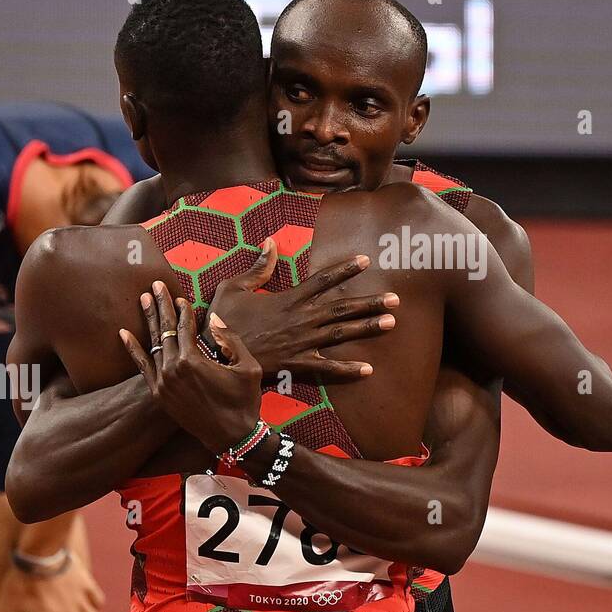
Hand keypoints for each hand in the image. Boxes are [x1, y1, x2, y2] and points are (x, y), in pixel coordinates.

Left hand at [119, 281, 262, 455]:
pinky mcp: (158, 394)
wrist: (232, 437)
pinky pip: (142, 367)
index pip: (184, 327)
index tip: (180, 295)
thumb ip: (229, 340)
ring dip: (148, 320)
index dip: (183, 310)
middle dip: (160, 305)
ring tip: (142, 299)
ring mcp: (162, 383)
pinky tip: (122, 333)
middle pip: (165, 330)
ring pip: (152, 344)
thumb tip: (212, 318)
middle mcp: (172, 370)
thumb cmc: (244, 401)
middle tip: (155, 285)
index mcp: (193, 360)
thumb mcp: (247, 368)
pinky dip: (132, 349)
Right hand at [208, 237, 396, 381]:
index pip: (322, 280)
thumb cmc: (221, 320)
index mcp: (288, 299)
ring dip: (366, 328)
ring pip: (340, 334)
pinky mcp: (296, 364)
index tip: (365, 261)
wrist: (215, 354)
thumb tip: (270, 242)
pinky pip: (326, 367)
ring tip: (391, 323)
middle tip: (395, 299)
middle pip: (341, 308)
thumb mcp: (233, 288)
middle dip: (369, 302)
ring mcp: (301, 342)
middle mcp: (300, 319)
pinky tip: (368, 369)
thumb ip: (257, 268)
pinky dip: (347, 369)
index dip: (344, 270)